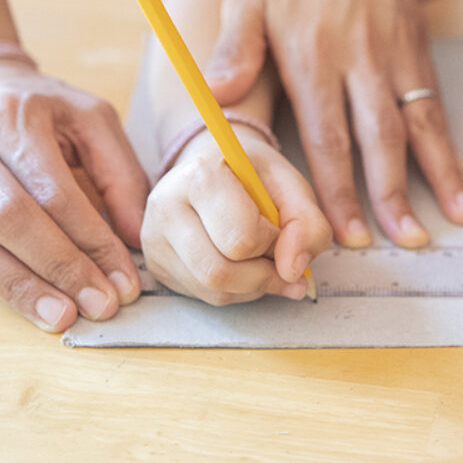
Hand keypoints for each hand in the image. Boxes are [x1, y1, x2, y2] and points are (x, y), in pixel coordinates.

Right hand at [0, 60, 148, 331]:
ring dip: (20, 287)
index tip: (124, 281)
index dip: (92, 241)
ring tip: (62, 316)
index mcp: (12, 118)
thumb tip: (136, 237)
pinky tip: (28, 301)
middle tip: (99, 305)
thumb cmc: (37, 109)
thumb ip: (120, 172)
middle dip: (59, 268)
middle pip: (9, 219)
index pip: (55, 191)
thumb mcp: (89, 119)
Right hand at [140, 127, 332, 305]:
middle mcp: (166, 206)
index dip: (273, 242)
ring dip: (253, 286)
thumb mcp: (292, 186)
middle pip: (220, 273)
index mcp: (200, 176)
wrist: (217, 166)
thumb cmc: (255, 175)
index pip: (241, 239)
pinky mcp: (156, 263)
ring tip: (265, 261)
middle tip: (280, 258)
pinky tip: (244, 267)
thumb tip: (293, 271)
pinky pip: (204, 296)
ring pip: (213, 291)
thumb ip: (308, 225)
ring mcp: (154, 238)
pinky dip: (237, 291)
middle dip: (263, 274)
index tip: (278, 227)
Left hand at [205, 0, 462, 247]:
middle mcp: (360, 56)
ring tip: (455, 221)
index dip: (336, 188)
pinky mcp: (417, 41)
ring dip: (438, 176)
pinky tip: (460, 177)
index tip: (344, 232)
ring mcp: (395, 50)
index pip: (327, 134)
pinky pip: (435, 101)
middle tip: (400, 243)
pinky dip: (449, 143)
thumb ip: (234, 48)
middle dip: (391, 195)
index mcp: (312, 51)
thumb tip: (217, 101)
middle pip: (380, 138)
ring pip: (419, 123)